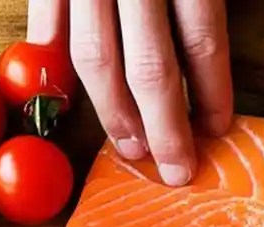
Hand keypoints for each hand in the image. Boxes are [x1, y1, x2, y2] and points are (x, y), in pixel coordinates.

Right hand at [32, 0, 233, 186]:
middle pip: (149, 66)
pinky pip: (46, 19)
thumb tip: (207, 56)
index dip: (211, 92)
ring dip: (111, 110)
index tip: (216, 129)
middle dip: (164, 127)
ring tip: (130, 145)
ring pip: (95, 57)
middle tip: (175, 169)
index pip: (201, 40)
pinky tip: (66, 94)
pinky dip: (52, 60)